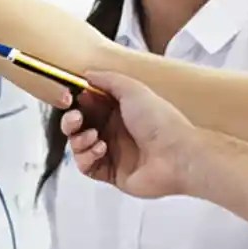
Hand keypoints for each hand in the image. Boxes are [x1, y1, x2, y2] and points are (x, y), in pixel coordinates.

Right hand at [62, 71, 198, 198]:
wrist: (176, 156)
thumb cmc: (159, 121)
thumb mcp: (134, 90)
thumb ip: (109, 80)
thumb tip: (89, 74)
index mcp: (122, 110)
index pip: (90, 104)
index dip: (78, 101)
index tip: (72, 98)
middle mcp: (116, 130)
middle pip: (80, 125)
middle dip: (71, 121)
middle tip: (76, 118)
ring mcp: (113, 153)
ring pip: (79, 146)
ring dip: (79, 139)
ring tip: (93, 136)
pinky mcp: (111, 174)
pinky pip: (87, 166)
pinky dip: (86, 157)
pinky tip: (100, 149)